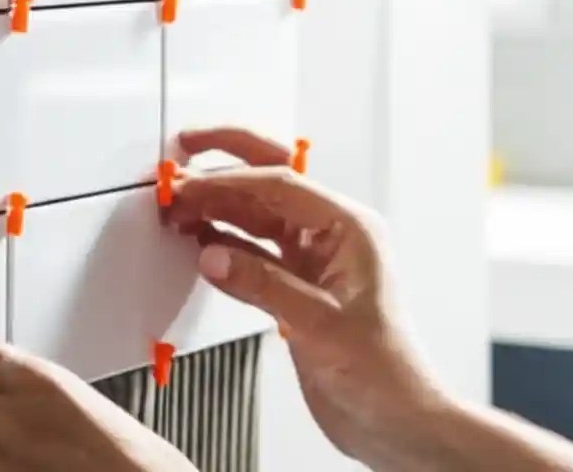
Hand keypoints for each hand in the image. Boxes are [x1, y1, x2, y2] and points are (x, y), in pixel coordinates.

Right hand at [168, 128, 444, 469]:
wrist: (394, 420)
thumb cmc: (385, 371)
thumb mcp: (320, 324)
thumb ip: (263, 285)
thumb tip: (215, 255)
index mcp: (350, 228)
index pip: (281, 185)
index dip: (229, 180)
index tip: (189, 183)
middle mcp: (332, 236)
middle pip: (271, 182)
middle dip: (226, 163)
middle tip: (182, 153)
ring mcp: (314, 259)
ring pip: (257, 215)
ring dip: (217, 207)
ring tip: (178, 206)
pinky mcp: (298, 286)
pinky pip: (254, 250)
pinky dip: (224, 243)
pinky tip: (199, 241)